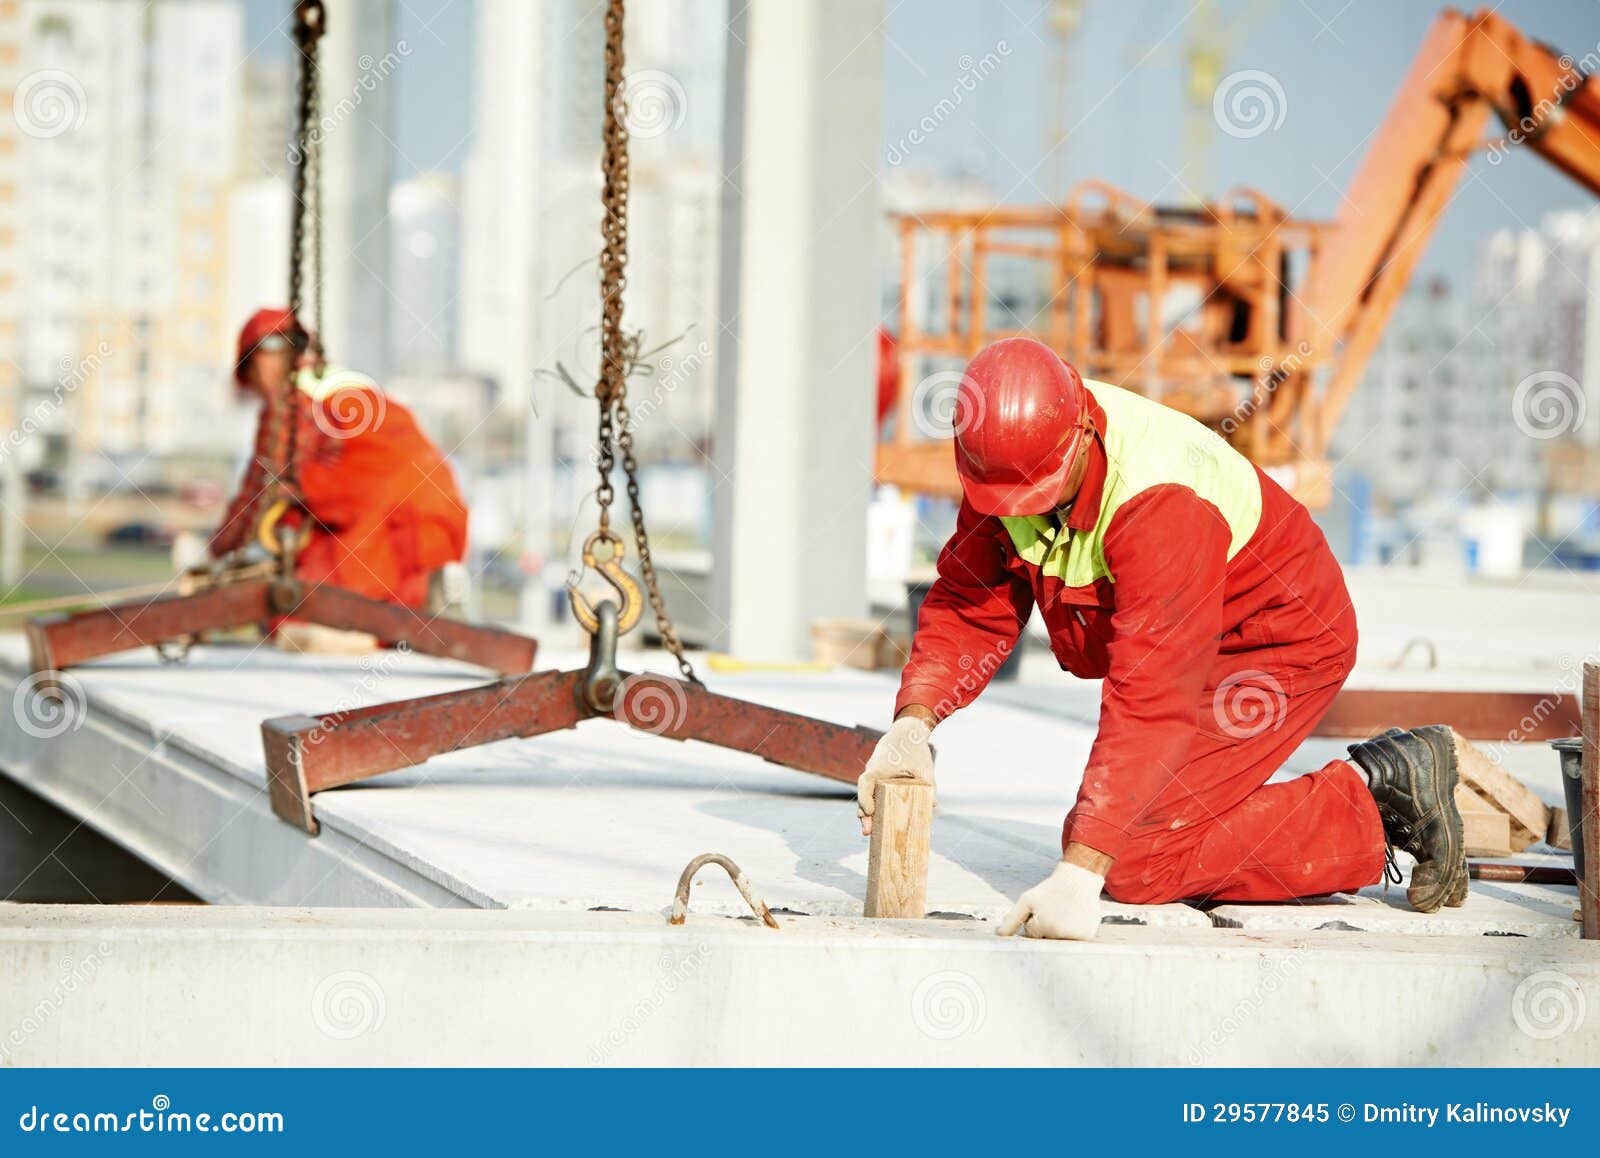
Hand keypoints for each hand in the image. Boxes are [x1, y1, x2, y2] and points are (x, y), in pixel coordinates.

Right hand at [857, 712, 934, 835]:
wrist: (907, 732)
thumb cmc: (915, 749)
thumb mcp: (925, 768)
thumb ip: (929, 786)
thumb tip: (933, 807)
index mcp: (879, 767)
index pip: (865, 783)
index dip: (864, 798)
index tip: (869, 812)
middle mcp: (872, 770)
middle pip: (863, 795)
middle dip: (864, 814)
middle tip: (867, 833)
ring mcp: (873, 774)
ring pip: (867, 795)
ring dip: (867, 812)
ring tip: (869, 832)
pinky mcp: (877, 777)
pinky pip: (872, 792)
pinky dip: (873, 804)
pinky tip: (877, 820)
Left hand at [996, 860, 1104, 939]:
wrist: (1077, 880)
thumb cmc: (1050, 890)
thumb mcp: (1027, 901)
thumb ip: (1012, 919)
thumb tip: (999, 935)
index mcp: (1042, 928)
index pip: (1031, 935)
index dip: (1034, 921)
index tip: (1042, 910)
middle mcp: (1059, 936)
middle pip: (1045, 941)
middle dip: (1046, 929)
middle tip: (1054, 911)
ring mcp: (1075, 938)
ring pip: (1060, 942)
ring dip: (1059, 932)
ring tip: (1064, 913)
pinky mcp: (1087, 937)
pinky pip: (1075, 940)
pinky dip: (1073, 931)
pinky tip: (1074, 916)